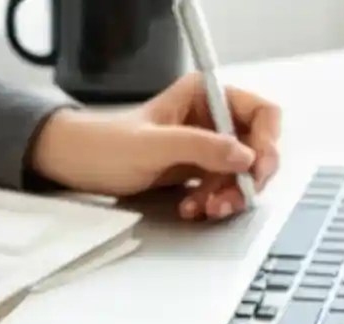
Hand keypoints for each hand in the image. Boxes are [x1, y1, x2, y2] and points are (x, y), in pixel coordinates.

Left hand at [29, 72, 280, 219]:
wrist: (76, 165)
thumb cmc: (104, 145)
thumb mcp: (153, 145)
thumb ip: (200, 147)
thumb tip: (244, 156)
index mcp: (205, 95)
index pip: (261, 113)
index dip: (266, 142)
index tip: (257, 169)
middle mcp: (210, 118)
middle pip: (256, 148)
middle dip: (247, 178)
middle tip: (232, 200)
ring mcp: (204, 145)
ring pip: (240, 174)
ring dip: (228, 195)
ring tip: (205, 208)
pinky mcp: (194, 170)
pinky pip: (220, 188)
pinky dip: (211, 202)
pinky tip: (191, 208)